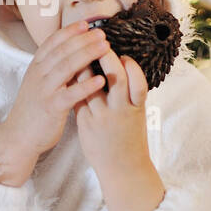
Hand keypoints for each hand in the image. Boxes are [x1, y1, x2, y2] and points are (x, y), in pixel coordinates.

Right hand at [0, 22, 108, 185]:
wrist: (19, 136)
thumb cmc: (34, 109)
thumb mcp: (39, 82)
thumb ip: (53, 67)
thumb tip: (73, 52)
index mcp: (36, 67)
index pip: (53, 42)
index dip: (70, 31)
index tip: (86, 24)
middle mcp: (39, 74)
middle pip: (62, 50)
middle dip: (83, 39)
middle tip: (101, 33)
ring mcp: (44, 90)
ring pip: (66, 66)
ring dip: (87, 54)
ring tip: (105, 48)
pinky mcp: (51, 108)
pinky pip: (70, 94)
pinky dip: (86, 85)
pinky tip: (101, 79)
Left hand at [74, 49, 149, 176]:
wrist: (123, 168)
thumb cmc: (130, 137)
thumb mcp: (136, 113)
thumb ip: (129, 93)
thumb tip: (120, 66)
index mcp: (137, 107)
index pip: (138, 82)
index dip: (132, 66)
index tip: (124, 54)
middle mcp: (121, 110)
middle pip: (116, 79)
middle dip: (108, 58)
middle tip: (100, 42)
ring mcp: (102, 116)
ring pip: (91, 86)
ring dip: (86, 67)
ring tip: (81, 52)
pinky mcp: (86, 122)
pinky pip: (79, 97)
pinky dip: (75, 83)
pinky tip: (71, 73)